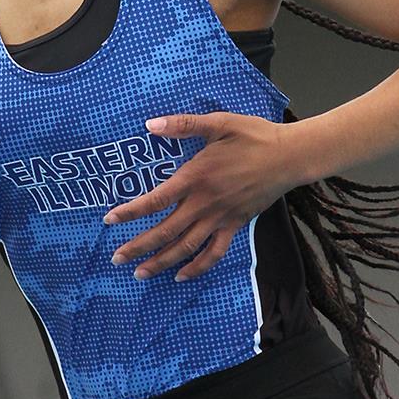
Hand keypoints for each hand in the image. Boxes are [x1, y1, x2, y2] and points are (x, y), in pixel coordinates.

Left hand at [105, 112, 304, 281]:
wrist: (289, 156)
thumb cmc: (253, 136)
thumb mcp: (218, 123)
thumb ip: (182, 125)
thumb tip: (150, 125)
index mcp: (196, 177)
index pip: (156, 200)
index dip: (131, 212)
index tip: (109, 220)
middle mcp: (205, 203)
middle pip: (166, 231)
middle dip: (139, 247)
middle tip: (116, 259)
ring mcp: (221, 218)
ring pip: (186, 247)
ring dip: (162, 262)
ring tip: (140, 274)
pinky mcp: (235, 225)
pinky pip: (214, 253)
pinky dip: (198, 267)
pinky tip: (182, 276)